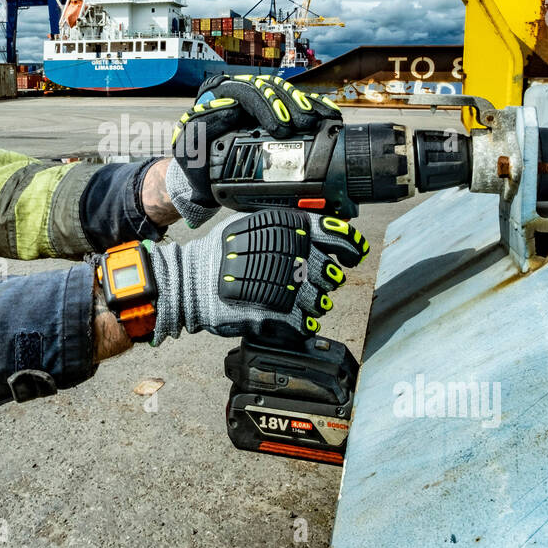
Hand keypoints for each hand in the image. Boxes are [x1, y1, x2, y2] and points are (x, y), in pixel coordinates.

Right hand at [145, 208, 368, 344]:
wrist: (192, 281)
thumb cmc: (220, 253)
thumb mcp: (251, 223)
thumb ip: (286, 226)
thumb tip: (320, 228)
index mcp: (288, 228)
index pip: (337, 234)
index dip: (352, 246)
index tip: (355, 255)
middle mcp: (292, 255)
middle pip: (331, 272)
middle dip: (325, 280)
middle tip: (310, 283)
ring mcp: (287, 286)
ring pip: (321, 300)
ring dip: (314, 304)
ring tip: (297, 302)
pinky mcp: (278, 315)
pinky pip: (305, 323)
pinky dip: (303, 324)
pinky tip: (293, 319)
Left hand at [165, 74, 341, 226]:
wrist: (202, 177)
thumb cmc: (194, 161)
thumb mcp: (188, 147)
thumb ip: (201, 129)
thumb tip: (230, 109)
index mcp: (219, 97)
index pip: (247, 91)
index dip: (266, 105)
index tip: (280, 127)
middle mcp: (241, 95)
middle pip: (269, 89)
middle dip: (290, 106)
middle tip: (304, 125)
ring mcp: (258, 102)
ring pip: (283, 94)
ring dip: (302, 105)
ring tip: (317, 121)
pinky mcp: (272, 112)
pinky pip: (293, 104)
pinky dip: (311, 107)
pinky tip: (326, 115)